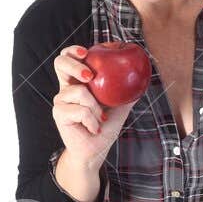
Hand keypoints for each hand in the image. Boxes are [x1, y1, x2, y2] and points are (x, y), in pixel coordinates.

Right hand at [50, 45, 135, 170]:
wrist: (95, 151)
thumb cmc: (105, 127)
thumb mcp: (120, 107)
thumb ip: (127, 91)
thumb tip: (144, 77)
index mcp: (78, 81)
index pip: (69, 57)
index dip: (73, 50)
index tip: (86, 51)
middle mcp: (67, 88)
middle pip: (60, 63)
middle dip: (75, 65)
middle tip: (91, 76)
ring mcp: (61, 101)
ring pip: (79, 91)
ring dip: (95, 107)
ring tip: (101, 119)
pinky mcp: (59, 114)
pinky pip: (79, 110)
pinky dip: (92, 120)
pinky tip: (94, 128)